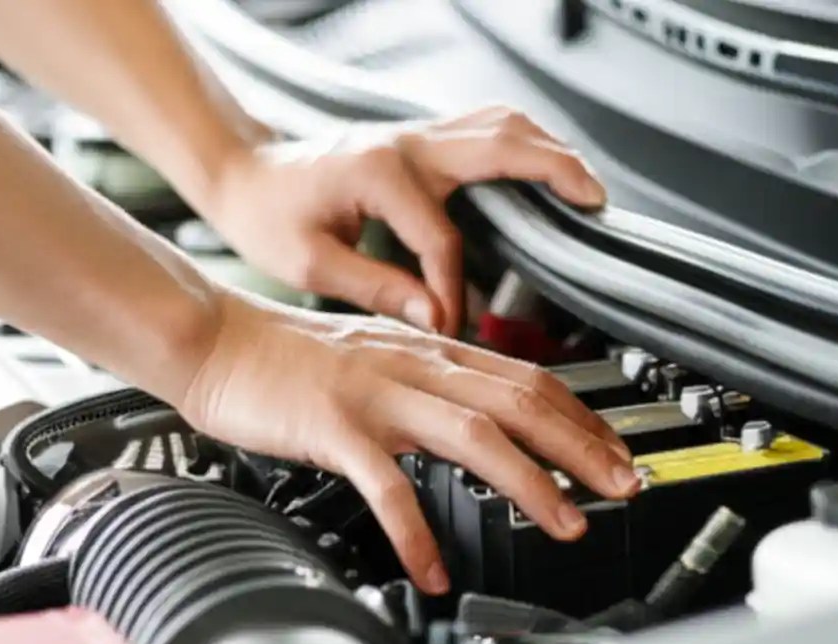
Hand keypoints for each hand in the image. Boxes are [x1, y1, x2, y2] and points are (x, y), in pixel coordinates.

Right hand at [179, 289, 634, 594]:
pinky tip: (434, 569)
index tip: (616, 452)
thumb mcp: (380, 355)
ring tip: (565, 524)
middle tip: (623, 486)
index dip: (582, 416)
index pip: (527, 377)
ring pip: (475, 435)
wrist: (218, 340)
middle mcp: (415, 367)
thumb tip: (484, 410)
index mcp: (430, 350)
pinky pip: (388, 485)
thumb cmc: (293, 355)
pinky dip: (418, 532)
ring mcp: (377, 395)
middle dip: (583, 447)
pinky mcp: (335, 428)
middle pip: (521, 401)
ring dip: (531, 483)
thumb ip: (433, 380)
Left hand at [207, 106, 605, 335]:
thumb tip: (432, 317)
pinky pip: (484, 129)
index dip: (452, 289)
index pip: (443, 239)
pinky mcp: (416, 141)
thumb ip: (376, 287)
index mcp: (379, 174)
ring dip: (546, 148)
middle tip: (595, 203)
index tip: (450, 326)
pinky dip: (522, 143)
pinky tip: (540, 166)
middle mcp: (404, 145)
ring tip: (583, 183)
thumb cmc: (266, 214)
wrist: (242, 175)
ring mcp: (413, 135)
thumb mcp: (310, 262)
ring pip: (500, 123)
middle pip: (501, 145)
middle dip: (553, 173)